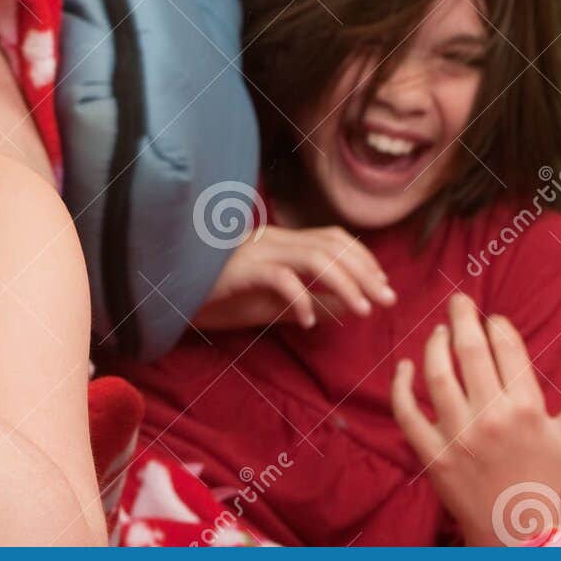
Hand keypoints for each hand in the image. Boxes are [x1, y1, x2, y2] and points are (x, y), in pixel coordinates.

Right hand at [192, 225, 394, 330]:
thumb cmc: (221, 300)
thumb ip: (308, 298)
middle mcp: (272, 239)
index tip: (383, 286)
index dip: (364, 259)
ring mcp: (256, 252)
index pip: (333, 238)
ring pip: (314, 258)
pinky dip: (301, 300)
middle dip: (365, 273)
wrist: (173, 300)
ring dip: (345, 284)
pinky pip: (281, 279)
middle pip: (332, 246)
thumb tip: (349, 304)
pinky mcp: (241, 270)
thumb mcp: (273, 302)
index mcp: (280, 241)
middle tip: (387, 300)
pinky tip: (308, 322)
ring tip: (362, 310)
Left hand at [392, 293, 560, 545]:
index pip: (508, 350)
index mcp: (527, 410)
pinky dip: (400, 386)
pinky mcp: (431, 454)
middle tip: (458, 301)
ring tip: (438, 331)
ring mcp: (458, 436)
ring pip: (436, 376)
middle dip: (463, 318)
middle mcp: (492, 419)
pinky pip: (407, 412)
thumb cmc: (544, 477)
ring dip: (434, 346)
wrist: (517, 529)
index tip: (491, 318)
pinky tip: (403, 366)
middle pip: (470, 353)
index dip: (497, 326)